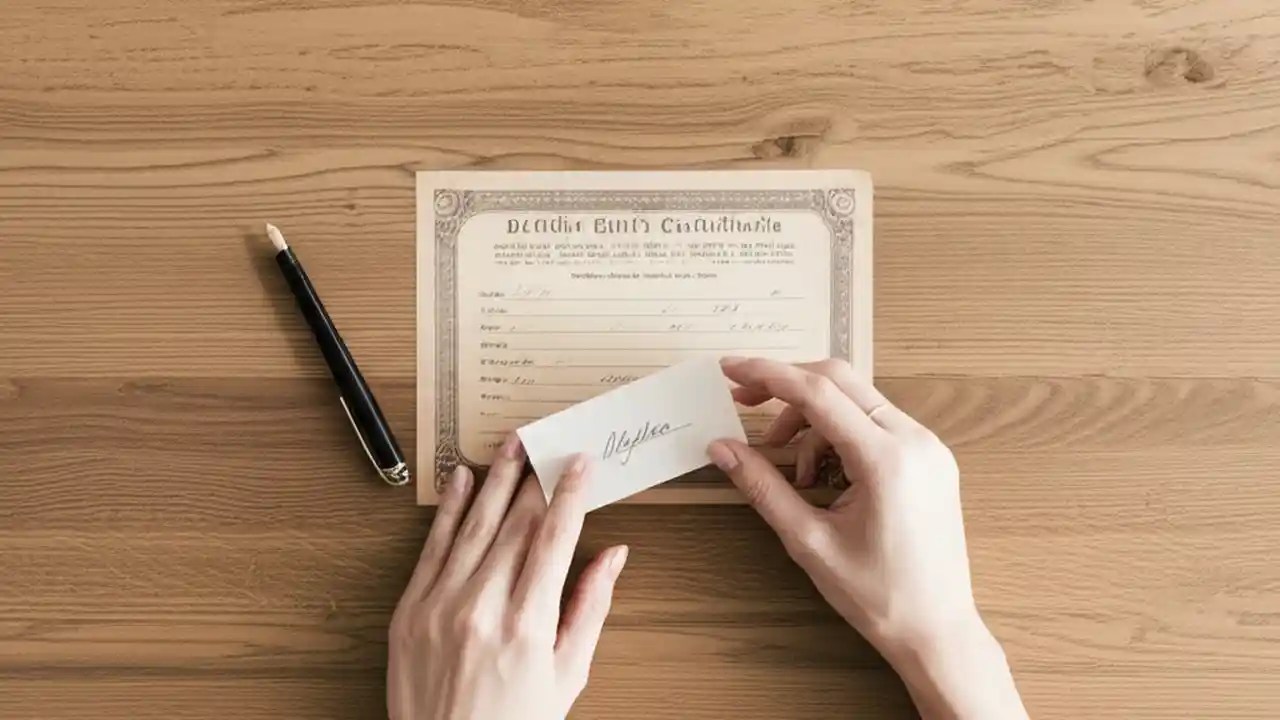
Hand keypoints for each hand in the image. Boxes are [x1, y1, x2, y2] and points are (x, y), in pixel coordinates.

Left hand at [388, 437, 627, 719]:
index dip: (570, 493)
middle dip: (536, 477)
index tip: (580, 464)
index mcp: (527, 625)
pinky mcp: (409, 611)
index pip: (555, 537)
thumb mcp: (568, 675)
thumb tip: (613, 556)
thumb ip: (591, 608)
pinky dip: (447, 509)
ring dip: (496, 479)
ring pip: (474, 525)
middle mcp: (482, 608)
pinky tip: (462, 480)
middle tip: (548, 442)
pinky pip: (431, 547)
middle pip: (516, 523)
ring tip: (512, 444)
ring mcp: (439, 606)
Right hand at [707, 357, 1026, 719]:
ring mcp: (928, 447)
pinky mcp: (931, 458)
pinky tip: (823, 475)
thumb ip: (762, 486)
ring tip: (792, 472)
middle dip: (786, 388)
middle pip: (839, 380)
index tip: (729, 368)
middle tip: (743, 404)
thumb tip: (721, 448)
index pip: (818, 392)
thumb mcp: (809, 541)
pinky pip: (876, 423)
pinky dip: (839, 434)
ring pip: (856, 401)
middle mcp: (915, 441)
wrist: (937, 630)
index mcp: (886, 460)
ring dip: (812, 420)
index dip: (768, 375)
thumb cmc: (878, 597)